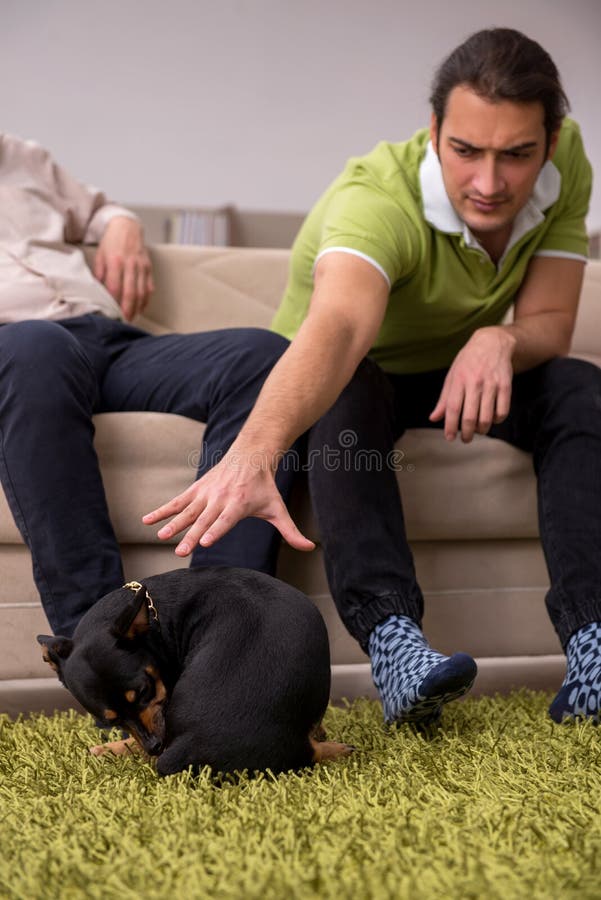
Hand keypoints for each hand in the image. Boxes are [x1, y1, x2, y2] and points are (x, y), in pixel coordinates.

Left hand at [94, 216, 153, 320]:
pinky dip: (145, 300)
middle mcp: (130, 264)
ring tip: (132, 318)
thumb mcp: (100, 255)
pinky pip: (149, 287)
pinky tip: (141, 308)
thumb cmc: (111, 243)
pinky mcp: (149, 267)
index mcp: (115, 261)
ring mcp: (141, 266)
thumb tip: (98, 292)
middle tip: (123, 321)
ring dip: (137, 307)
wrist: (127, 226)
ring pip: (141, 292)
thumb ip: (99, 274)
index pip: (114, 286)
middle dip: (127, 309)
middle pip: (130, 292)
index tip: (110, 313)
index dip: (113, 302)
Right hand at [142, 446, 314, 556]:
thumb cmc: (264, 486)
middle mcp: (220, 498)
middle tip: (180, 551)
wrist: (250, 454)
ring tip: (160, 537)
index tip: (205, 543)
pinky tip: (146, 520)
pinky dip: (162, 510)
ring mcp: (206, 493)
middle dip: (191, 535)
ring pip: (187, 511)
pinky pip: (177, 501)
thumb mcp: (278, 508)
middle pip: (203, 520)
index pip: (225, 521)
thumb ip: (291, 531)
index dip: (215, 531)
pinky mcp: (196, 489)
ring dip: (172, 523)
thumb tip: (311, 547)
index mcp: (238, 504)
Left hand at [429, 327, 515, 441]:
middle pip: (470, 416)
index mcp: (459, 380)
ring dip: (482, 429)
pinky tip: (492, 420)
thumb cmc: (468, 361)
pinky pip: (502, 410)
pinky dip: (497, 420)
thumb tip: (434, 418)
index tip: (449, 437)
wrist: (492, 342)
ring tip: (478, 431)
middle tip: (465, 439)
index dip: (450, 426)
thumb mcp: (452, 376)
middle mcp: (475, 382)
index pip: (453, 408)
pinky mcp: (506, 385)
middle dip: (467, 433)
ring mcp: (491, 384)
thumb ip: (444, 399)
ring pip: (487, 417)